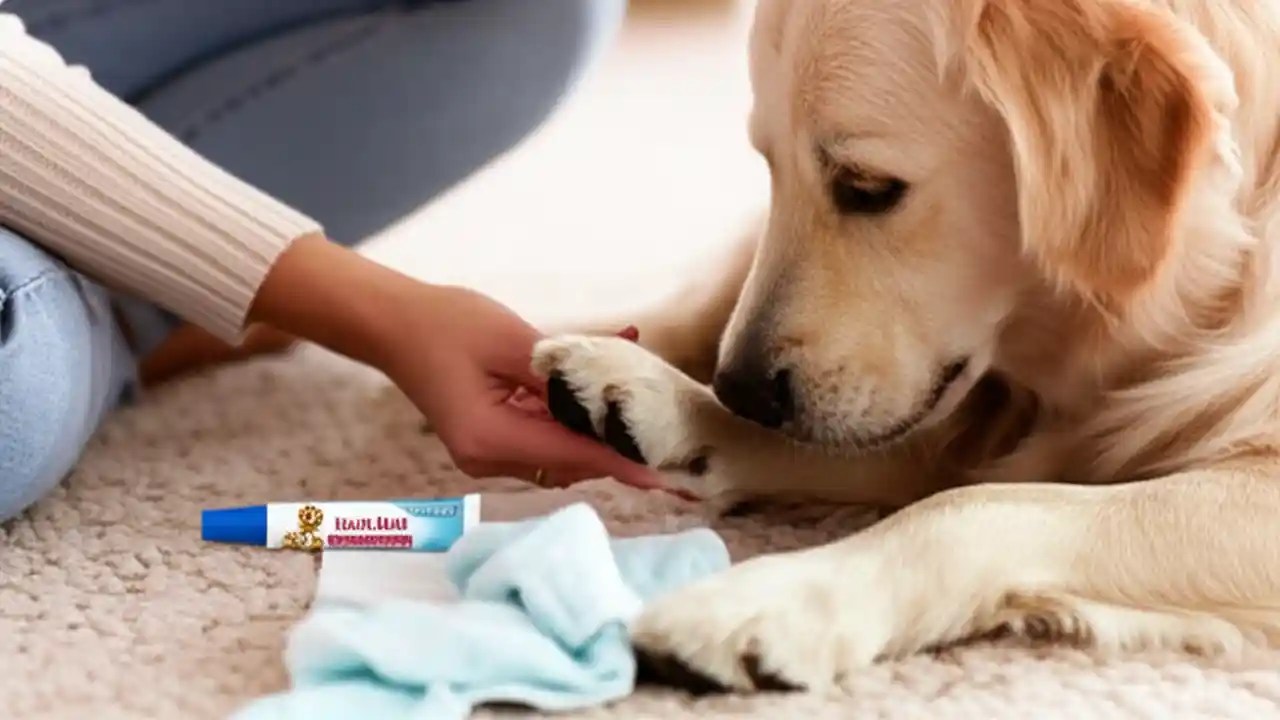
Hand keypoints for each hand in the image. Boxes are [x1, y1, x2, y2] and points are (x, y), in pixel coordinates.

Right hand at [247, 235, 663, 489]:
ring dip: (597, 436)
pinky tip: (599, 400)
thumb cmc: (447, 324)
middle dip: (619, 450)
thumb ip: (563, 370)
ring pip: (561, 455)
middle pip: (572, 462)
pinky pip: (544, 440)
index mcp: (491, 438)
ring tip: (645, 419)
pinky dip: (573, 424)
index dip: (626, 462)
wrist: (395, 325)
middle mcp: (489, 459)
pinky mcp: (489, 442)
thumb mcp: (513, 340)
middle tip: (672, 444)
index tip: (669, 475)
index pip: (575, 455)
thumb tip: (613, 391)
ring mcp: (487, 455)